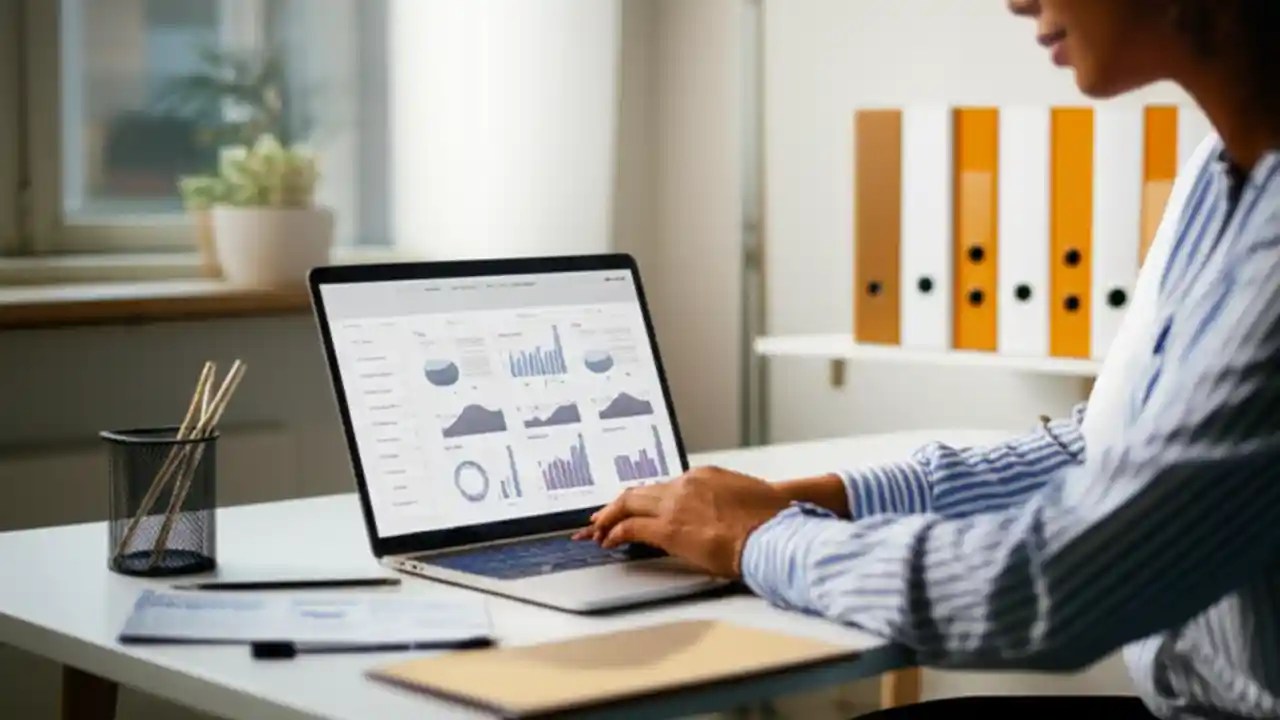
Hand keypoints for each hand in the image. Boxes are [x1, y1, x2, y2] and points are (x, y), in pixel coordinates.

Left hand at [572, 467, 790, 577]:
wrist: (772, 536)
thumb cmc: (770, 524)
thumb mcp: (750, 500)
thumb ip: (730, 502)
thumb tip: (725, 516)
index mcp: (706, 476)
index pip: (668, 487)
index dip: (650, 499)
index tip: (641, 508)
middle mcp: (686, 484)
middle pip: (642, 491)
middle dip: (619, 504)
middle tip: (604, 515)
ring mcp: (676, 504)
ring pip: (629, 504)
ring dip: (609, 517)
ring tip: (597, 529)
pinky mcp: (669, 529)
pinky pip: (630, 529)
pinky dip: (614, 533)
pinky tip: (608, 541)